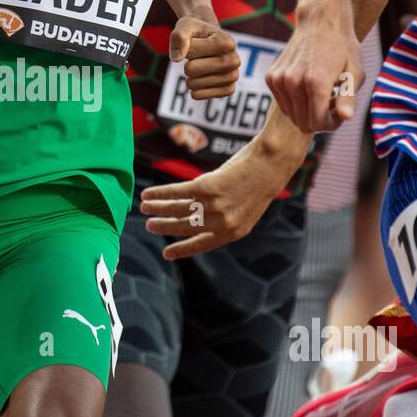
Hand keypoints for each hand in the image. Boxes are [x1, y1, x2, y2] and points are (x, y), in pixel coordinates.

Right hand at [139, 144, 289, 259]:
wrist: (271, 163)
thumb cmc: (260, 182)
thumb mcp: (245, 208)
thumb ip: (223, 217)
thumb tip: (193, 217)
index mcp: (234, 232)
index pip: (202, 244)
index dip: (182, 250)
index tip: (166, 254)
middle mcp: (223, 223)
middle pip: (185, 227)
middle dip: (164, 226)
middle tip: (150, 225)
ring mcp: (215, 205)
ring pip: (177, 210)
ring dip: (157, 209)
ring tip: (144, 207)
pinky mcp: (207, 187)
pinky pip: (177, 192)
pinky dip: (160, 193)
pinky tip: (148, 194)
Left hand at [169, 16, 239, 100]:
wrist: (211, 41)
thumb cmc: (196, 33)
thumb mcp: (186, 26)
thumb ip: (179, 37)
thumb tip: (176, 59)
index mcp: (227, 42)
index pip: (190, 51)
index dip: (186, 47)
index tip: (196, 42)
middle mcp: (234, 60)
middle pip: (191, 69)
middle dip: (186, 63)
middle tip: (196, 58)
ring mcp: (233, 76)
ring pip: (193, 84)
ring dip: (189, 77)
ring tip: (198, 68)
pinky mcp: (229, 89)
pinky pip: (200, 95)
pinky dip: (194, 89)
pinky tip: (199, 81)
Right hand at [266, 17, 363, 132]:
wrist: (320, 22)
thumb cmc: (342, 48)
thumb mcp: (355, 72)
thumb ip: (348, 98)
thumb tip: (345, 117)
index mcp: (315, 83)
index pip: (317, 124)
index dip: (331, 124)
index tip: (339, 111)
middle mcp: (292, 82)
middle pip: (303, 124)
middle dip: (320, 119)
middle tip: (332, 101)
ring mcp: (278, 79)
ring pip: (292, 116)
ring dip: (307, 111)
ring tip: (321, 93)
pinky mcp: (271, 77)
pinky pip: (283, 104)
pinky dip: (296, 102)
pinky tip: (308, 86)